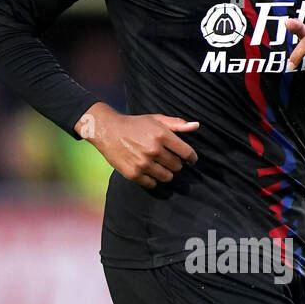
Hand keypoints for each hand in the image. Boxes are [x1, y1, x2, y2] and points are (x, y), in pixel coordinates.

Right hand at [76, 103, 198, 188]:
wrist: (107, 130)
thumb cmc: (135, 124)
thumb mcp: (156, 119)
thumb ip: (177, 124)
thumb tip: (196, 126)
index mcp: (161, 135)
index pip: (187, 153)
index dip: (191, 157)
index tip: (190, 159)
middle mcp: (153, 150)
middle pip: (177, 166)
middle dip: (176, 163)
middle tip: (168, 159)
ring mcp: (143, 163)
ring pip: (167, 177)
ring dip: (166, 172)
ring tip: (159, 165)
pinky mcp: (133, 174)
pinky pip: (153, 184)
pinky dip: (153, 179)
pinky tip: (149, 171)